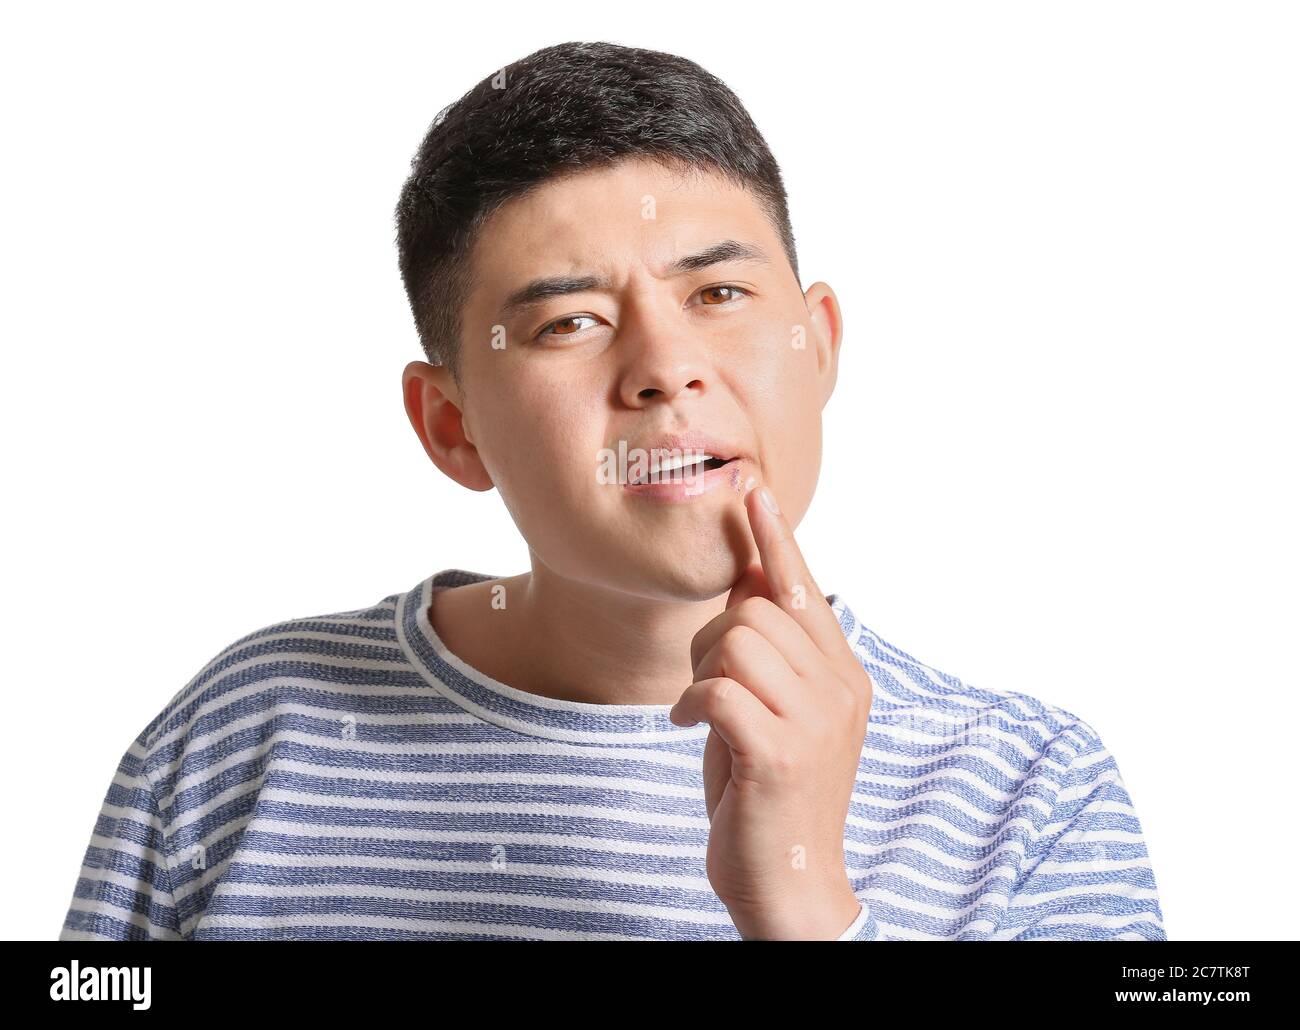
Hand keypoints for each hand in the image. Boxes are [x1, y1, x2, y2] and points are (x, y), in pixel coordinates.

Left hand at [669, 478, 873, 939]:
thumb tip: (746, 582)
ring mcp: (815, 721)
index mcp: (843, 674)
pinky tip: (689, 729)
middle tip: (703, 686)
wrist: (789, 880)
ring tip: (703, 712)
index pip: (804, 590)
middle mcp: (840, 689)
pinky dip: (689, 703)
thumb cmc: (769, 790)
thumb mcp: (776, 710)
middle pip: (753, 611)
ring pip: (735, 641)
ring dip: (699, 672)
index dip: (776, 541)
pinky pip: (717, 689)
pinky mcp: (781, 753)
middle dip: (708, 641)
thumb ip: (770, 652)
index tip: (756, 494)